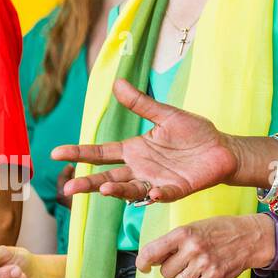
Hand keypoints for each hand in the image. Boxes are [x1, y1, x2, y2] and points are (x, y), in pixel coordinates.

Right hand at [52, 79, 237, 203]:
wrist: (222, 148)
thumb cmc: (194, 132)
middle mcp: (140, 169)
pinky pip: (163, 194)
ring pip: (130, 189)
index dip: (79, 153)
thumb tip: (117, 83)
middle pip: (108, 178)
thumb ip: (141, 104)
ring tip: (104, 189)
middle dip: (88, 183)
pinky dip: (156, 194)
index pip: (100, 153)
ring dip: (117, 191)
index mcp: (134, 150)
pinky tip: (152, 192)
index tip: (55, 153)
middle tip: (68, 187)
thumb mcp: (166, 115)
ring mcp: (156, 181)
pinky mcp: (176, 189)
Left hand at [136, 214, 274, 277]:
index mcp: (184, 233)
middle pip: (165, 271)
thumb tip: (152, 259)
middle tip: (187, 260)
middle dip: (173, 268)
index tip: (144, 266)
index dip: (143, 262)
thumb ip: (174, 241)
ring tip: (199, 265)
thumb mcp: (195, 226)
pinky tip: (205, 275)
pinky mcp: (214, 277)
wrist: (251, 236)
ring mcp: (203, 264)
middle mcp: (192, 249)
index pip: (151, 252)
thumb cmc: (221, 230)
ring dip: (186, 277)